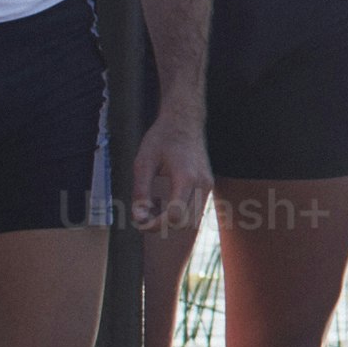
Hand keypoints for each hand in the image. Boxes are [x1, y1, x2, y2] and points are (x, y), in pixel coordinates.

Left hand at [133, 104, 212, 233]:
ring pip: (192, 220)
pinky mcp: (208, 185)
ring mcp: (208, 185)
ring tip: (152, 206)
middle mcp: (202, 184)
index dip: (155, 225)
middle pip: (185, 223)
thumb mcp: (143, 163)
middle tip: (143, 216)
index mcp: (186, 178)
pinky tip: (162, 200)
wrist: (184, 121)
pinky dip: (179, 213)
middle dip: (162, 226)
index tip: (140, 221)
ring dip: (170, 221)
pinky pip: (195, 210)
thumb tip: (139, 218)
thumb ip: (141, 192)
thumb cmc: (162, 138)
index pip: (175, 216)